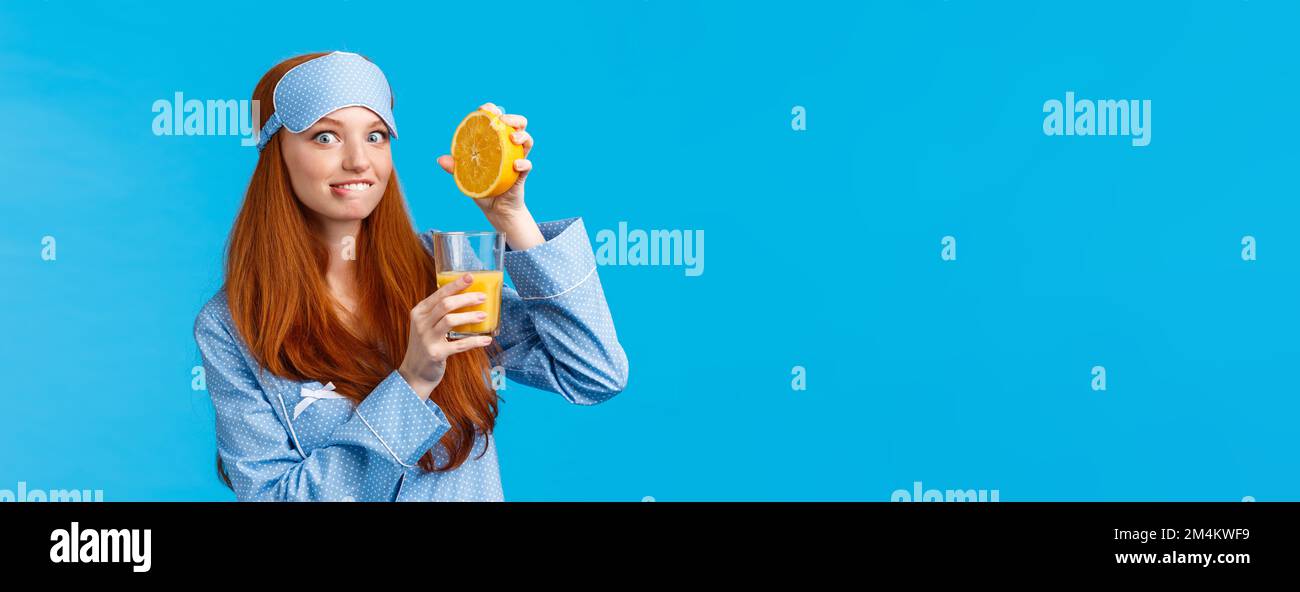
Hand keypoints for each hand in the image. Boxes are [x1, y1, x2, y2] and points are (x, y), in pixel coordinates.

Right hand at [398, 272, 493, 399]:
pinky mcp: (436, 353)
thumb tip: (465, 297)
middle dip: (466, 298)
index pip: (439, 293)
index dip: (456, 284)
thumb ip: (438, 312)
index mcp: (419, 312)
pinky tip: (486, 339)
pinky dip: (475, 341)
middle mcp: (421, 323)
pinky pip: (459, 345)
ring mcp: (427, 339)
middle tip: (482, 298)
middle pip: (446, 304)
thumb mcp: (426, 325)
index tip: (471, 277)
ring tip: (484, 316)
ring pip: (451, 321)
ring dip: (470, 317)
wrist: (414, 373)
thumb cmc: (426, 345)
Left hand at [437, 102, 532, 223]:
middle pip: (519, 124)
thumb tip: (441, 159)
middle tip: (503, 121)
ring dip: (522, 135)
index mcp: (496, 142)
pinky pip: (527, 165)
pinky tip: (515, 165)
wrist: (496, 210)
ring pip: (527, 140)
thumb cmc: (482, 187)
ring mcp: (517, 159)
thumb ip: (455, 167)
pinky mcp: (522, 174)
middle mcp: (509, 148)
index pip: (498, 120)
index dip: (493, 110)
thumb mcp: (466, 176)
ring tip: (513, 138)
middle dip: (514, 118)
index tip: (485, 109)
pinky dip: (523, 163)